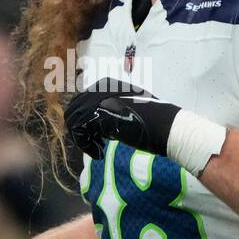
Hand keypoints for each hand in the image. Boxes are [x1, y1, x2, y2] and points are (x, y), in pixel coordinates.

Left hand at [63, 78, 182, 159]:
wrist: (165, 126)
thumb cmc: (153, 120)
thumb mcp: (127, 108)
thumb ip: (110, 110)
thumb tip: (94, 124)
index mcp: (105, 84)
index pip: (80, 103)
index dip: (84, 123)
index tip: (96, 137)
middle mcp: (98, 88)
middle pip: (73, 111)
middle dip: (80, 132)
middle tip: (94, 145)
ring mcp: (97, 100)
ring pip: (73, 122)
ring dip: (82, 140)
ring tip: (97, 150)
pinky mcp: (98, 115)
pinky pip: (79, 132)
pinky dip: (86, 146)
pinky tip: (99, 154)